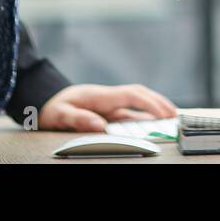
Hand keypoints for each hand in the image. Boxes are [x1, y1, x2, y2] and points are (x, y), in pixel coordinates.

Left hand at [37, 83, 176, 131]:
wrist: (43, 100)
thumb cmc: (52, 108)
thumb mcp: (59, 116)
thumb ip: (78, 119)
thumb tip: (100, 126)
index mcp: (99, 96)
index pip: (131, 95)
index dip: (149, 103)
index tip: (164, 113)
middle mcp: (107, 97)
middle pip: (139, 94)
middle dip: (159, 102)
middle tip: (176, 115)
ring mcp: (108, 102)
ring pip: (137, 102)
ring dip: (154, 107)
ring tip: (172, 118)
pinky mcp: (107, 109)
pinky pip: (130, 111)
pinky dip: (144, 114)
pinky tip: (154, 122)